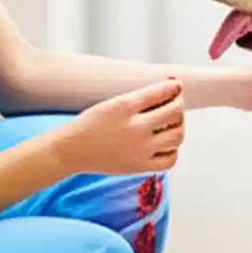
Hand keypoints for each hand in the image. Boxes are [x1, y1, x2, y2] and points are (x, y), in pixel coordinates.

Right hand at [53, 79, 184, 175]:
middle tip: (174, 101)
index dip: (174, 86)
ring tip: (170, 122)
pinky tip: (165, 143)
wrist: (71, 150)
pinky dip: (173, 149)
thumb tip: (169, 92)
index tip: (175, 85)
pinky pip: (170, 159)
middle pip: (175, 113)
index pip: (161, 92)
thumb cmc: (90, 124)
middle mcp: (135, 129)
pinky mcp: (139, 167)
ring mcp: (139, 150)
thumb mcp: (112, 103)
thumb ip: (140, 98)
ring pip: (177, 136)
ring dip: (179, 125)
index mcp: (125, 107)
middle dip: (179, 103)